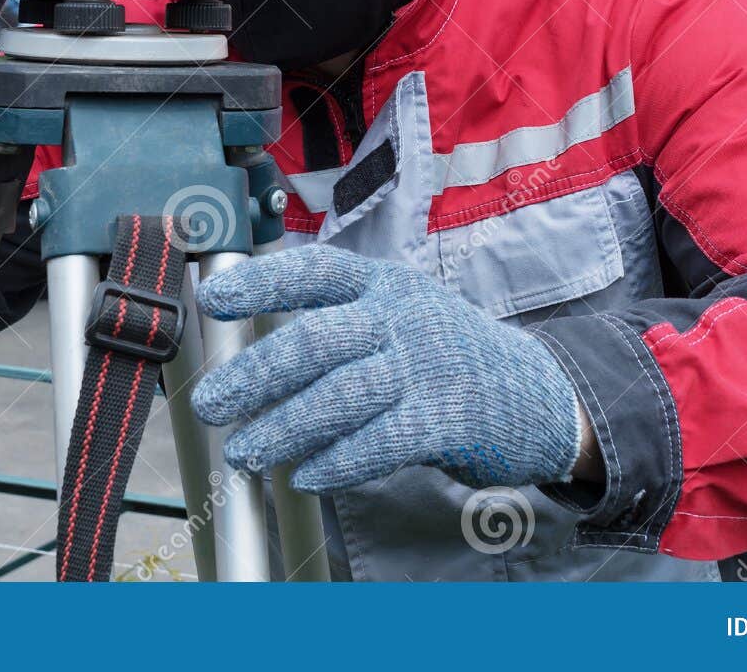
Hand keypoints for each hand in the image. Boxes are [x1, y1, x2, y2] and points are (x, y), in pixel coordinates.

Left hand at [191, 245, 582, 493]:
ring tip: (245, 451)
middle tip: (210, 403)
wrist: (537, 394)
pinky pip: (382, 440)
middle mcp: (403, 317)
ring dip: (284, 427)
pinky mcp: (449, 418)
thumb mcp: (399, 314)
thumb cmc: (446, 357)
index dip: (260, 285)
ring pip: (341, 395)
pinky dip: (339, 461)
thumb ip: (337, 324)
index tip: (211, 302)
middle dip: (254, 373)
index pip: (314, 271)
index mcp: (384, 284)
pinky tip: (306, 476)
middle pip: (316, 340)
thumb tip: (247, 354)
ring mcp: (427, 366)